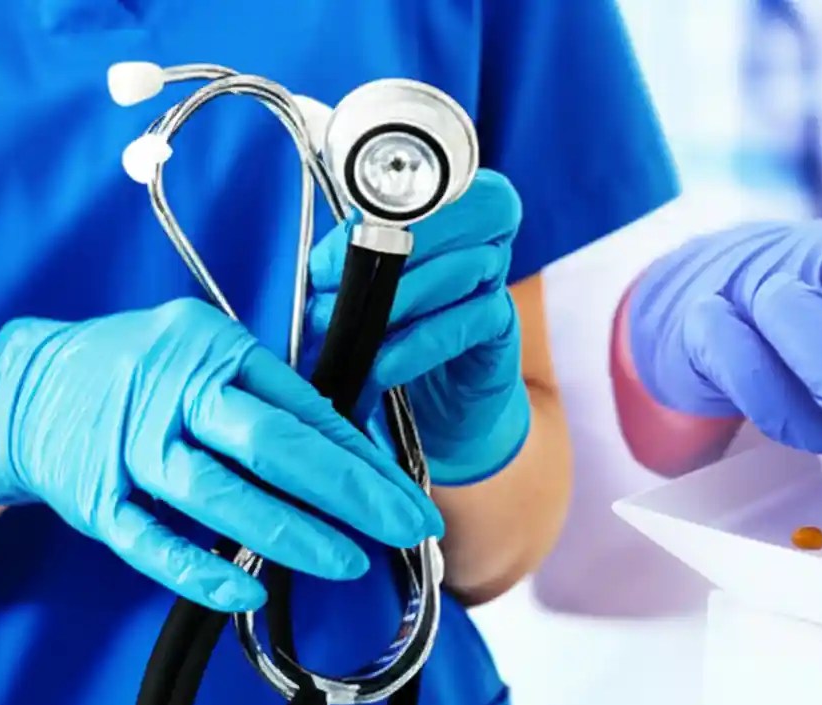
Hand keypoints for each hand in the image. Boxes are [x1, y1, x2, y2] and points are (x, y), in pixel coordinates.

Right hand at [0, 299, 442, 611]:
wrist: (25, 383)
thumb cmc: (141, 368)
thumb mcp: (208, 349)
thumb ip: (272, 392)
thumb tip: (352, 445)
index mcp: (215, 349)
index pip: (304, 406)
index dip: (362, 456)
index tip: (406, 495)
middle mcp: (174, 392)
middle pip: (272, 444)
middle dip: (349, 492)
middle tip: (404, 527)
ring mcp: (131, 446)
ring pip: (217, 494)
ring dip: (289, 533)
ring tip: (348, 562)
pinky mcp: (94, 496)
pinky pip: (150, 541)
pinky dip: (199, 570)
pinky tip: (251, 590)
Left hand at [308, 170, 530, 485]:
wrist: (438, 409)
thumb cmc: (400, 337)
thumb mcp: (369, 293)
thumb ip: (354, 266)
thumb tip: (319, 270)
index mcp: (454, 214)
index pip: (451, 178)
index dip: (404, 197)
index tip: (349, 230)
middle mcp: (486, 241)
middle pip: (476, 211)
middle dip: (406, 238)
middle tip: (340, 278)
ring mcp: (499, 284)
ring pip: (470, 266)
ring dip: (403, 294)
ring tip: (353, 327)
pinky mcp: (502, 332)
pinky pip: (472, 322)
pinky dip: (422, 342)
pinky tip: (384, 364)